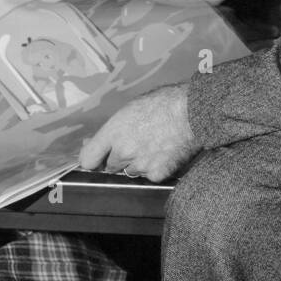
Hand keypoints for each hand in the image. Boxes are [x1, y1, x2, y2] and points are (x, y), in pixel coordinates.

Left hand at [78, 84, 199, 183]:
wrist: (193, 112)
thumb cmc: (163, 103)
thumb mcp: (130, 109)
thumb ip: (113, 129)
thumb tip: (96, 142)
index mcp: (113, 132)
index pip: (88, 160)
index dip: (92, 160)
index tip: (95, 160)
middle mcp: (123, 151)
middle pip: (110, 167)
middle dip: (118, 159)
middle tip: (134, 145)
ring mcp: (140, 165)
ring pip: (130, 172)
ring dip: (136, 165)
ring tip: (152, 146)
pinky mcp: (158, 174)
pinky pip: (149, 177)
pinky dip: (155, 169)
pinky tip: (164, 153)